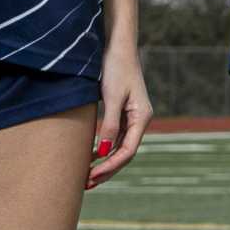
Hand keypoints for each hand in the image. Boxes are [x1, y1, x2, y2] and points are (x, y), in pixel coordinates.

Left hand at [86, 43, 152, 189]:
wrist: (117, 45)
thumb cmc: (116, 67)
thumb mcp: (112, 97)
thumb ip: (109, 125)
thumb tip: (104, 153)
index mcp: (142, 116)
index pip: (128, 151)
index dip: (111, 166)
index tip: (92, 176)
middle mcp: (139, 119)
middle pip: (125, 153)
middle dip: (107, 170)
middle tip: (87, 184)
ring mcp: (131, 116)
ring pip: (120, 147)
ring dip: (105, 162)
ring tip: (87, 177)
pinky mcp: (122, 111)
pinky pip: (115, 137)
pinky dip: (104, 149)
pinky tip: (91, 156)